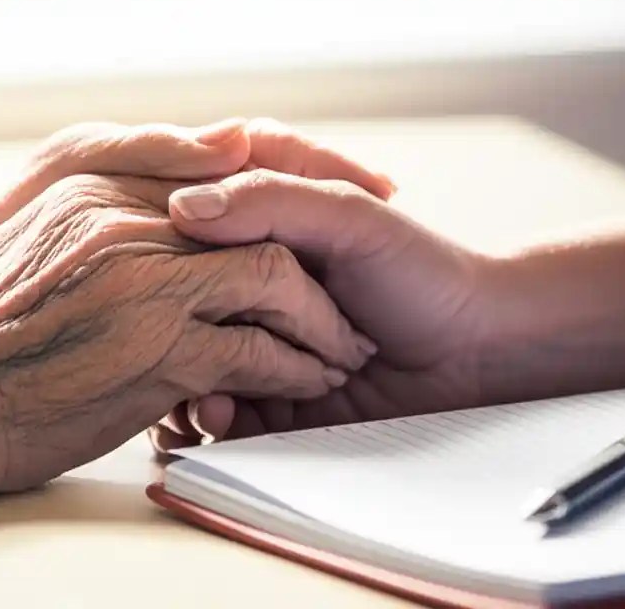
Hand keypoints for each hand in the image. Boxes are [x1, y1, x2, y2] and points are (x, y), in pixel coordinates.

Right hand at [0, 118, 393, 337]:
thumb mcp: (33, 234)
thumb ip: (105, 204)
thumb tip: (181, 198)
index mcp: (94, 179)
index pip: (224, 158)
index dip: (293, 175)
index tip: (337, 196)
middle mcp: (126, 216)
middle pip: (263, 213)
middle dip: (321, 254)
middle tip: (349, 292)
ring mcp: (145, 280)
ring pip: (275, 277)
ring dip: (320, 318)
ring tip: (342, 346)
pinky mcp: (158, 348)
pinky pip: (258, 348)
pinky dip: (294, 365)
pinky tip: (308, 380)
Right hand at [150, 170, 495, 451]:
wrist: (483, 355)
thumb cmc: (423, 272)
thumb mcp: (348, 216)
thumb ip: (270, 201)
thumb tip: (182, 207)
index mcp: (259, 236)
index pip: (183, 243)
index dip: (157, 260)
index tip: (142, 277)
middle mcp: (251, 295)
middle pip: (178, 315)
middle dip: (167, 337)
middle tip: (166, 354)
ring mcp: (261, 351)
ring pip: (192, 369)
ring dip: (185, 388)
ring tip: (201, 401)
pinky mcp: (276, 404)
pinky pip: (226, 417)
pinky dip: (212, 422)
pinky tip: (218, 421)